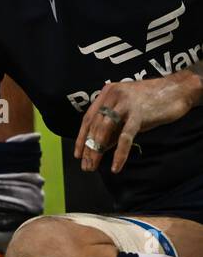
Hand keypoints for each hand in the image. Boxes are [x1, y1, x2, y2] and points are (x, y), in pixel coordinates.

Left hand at [75, 73, 201, 172]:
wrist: (179, 89)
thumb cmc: (153, 101)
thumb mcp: (128, 111)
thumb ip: (114, 126)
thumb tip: (100, 147)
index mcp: (107, 93)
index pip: (88, 118)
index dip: (81, 137)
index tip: (78, 154)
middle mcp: (112, 96)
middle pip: (94, 126)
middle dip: (88, 148)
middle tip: (85, 166)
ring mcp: (125, 104)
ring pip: (105, 131)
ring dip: (97, 151)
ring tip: (93, 167)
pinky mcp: (139, 115)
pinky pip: (125, 137)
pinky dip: (119, 153)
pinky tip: (115, 166)